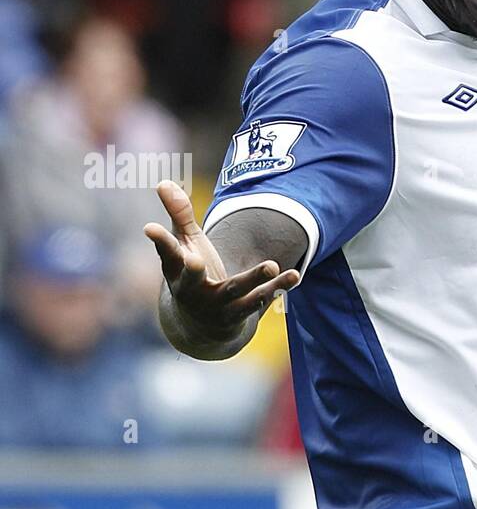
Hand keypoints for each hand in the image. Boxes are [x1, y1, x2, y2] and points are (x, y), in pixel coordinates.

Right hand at [144, 181, 298, 342]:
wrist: (201, 327)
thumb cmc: (191, 275)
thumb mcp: (184, 245)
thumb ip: (178, 215)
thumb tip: (162, 181)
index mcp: (175, 272)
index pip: (166, 254)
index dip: (158, 241)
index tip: (149, 227)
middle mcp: (193, 291)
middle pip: (193, 280)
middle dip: (193, 271)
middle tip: (195, 260)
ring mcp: (217, 305)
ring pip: (236, 292)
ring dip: (254, 279)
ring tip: (271, 264)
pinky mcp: (240, 313)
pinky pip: (261, 299)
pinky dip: (278, 287)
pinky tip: (295, 274)